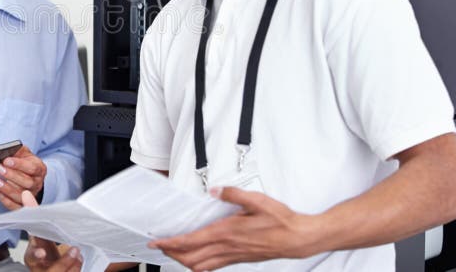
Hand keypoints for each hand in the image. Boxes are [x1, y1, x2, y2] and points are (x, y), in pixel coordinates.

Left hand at [0, 146, 46, 209]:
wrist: (30, 177)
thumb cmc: (25, 164)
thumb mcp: (24, 154)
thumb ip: (17, 151)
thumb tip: (6, 150)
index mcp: (40, 169)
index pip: (32, 168)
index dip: (19, 164)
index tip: (6, 160)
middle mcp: (37, 183)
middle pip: (27, 182)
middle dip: (11, 175)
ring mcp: (31, 195)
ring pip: (21, 195)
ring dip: (7, 188)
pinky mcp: (24, 205)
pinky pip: (16, 206)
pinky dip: (7, 201)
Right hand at [22, 191, 82, 271]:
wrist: (48, 267)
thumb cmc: (43, 249)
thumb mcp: (39, 235)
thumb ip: (34, 216)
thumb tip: (26, 194)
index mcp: (31, 256)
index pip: (32, 255)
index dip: (37, 254)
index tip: (42, 252)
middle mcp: (40, 269)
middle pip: (50, 271)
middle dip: (63, 262)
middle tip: (75, 249)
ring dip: (74, 264)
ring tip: (79, 254)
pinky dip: (77, 268)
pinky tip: (79, 259)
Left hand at [149, 186, 316, 270]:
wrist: (298, 238)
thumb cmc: (280, 221)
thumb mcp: (257, 200)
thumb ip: (234, 194)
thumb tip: (215, 191)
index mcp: (227, 232)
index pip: (191, 241)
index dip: (171, 243)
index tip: (157, 241)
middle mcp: (227, 247)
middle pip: (191, 258)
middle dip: (172, 254)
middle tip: (159, 247)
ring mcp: (233, 256)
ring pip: (201, 265)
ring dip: (184, 261)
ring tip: (173, 253)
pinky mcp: (240, 259)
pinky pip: (214, 266)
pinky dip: (200, 264)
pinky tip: (198, 258)